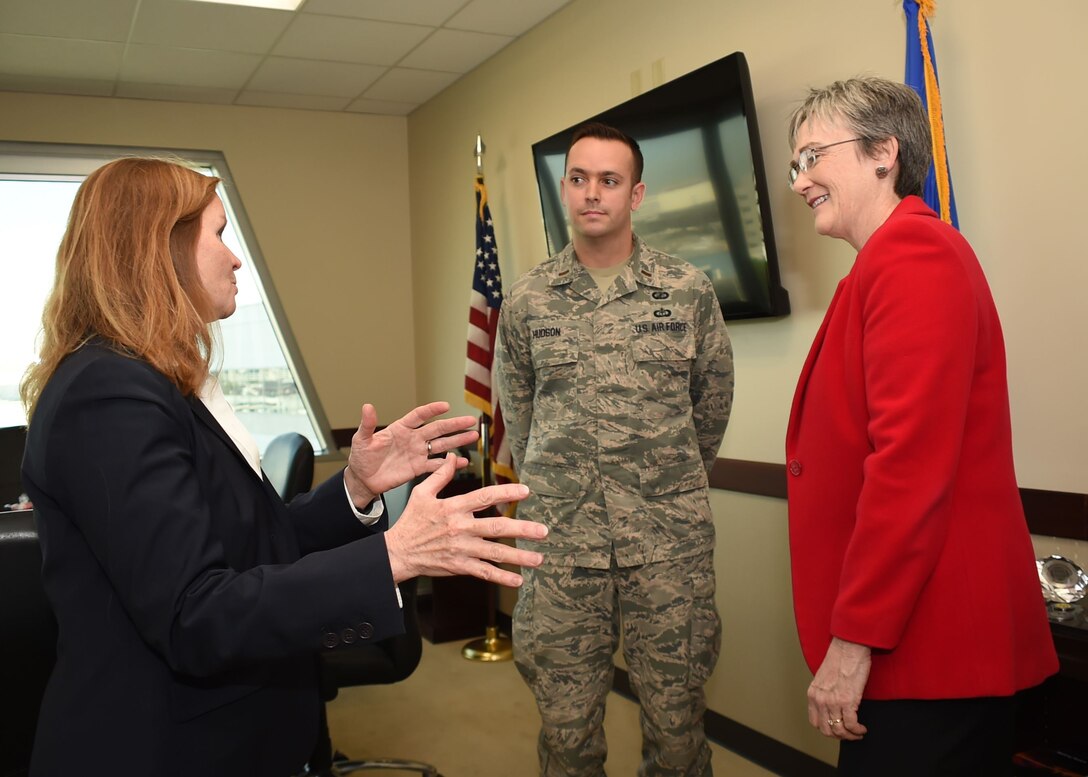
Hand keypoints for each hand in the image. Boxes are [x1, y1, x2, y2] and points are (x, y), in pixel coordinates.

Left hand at [344, 401, 478, 506]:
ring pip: (442, 445)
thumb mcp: (361, 439)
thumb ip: (367, 424)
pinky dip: (450, 464)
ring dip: (457, 441)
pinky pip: (437, 465)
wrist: (363, 479)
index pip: (419, 416)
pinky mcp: (418, 469)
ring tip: (473, 437)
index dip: (432, 410)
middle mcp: (413, 439)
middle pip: (437, 429)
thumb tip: (367, 406)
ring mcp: (418, 453)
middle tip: (471, 421)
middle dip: (455, 425)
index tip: (446, 406)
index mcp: (400, 428)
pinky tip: (463, 462)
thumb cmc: (361, 457)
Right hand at [384, 453, 546, 586]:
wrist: (398, 552)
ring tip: (538, 559)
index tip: (525, 491)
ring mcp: (461, 549)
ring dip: (518, 557)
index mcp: (453, 508)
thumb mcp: (422, 493)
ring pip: (494, 552)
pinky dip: (501, 577)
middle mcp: (460, 528)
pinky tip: (518, 580)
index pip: (484, 497)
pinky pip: (483, 572)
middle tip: (543, 531)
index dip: (506, 493)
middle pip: (496, 527)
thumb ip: (441, 475)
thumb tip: (454, 457)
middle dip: (522, 529)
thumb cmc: (410, 522)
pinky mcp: (458, 566)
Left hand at [807, 637, 870, 740]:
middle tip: (849, 734)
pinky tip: (862, 728)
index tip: (837, 728)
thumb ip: (825, 693)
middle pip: (826, 730)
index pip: (815, 722)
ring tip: (858, 732)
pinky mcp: (847, 701)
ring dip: (850, 736)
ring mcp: (833, 701)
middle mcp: (820, 699)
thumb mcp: (824, 678)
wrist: (849, 647)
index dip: (827, 729)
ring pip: (839, 730)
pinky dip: (858, 730)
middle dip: (839, 736)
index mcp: (813, 694)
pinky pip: (851, 725)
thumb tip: (832, 706)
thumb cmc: (840, 659)